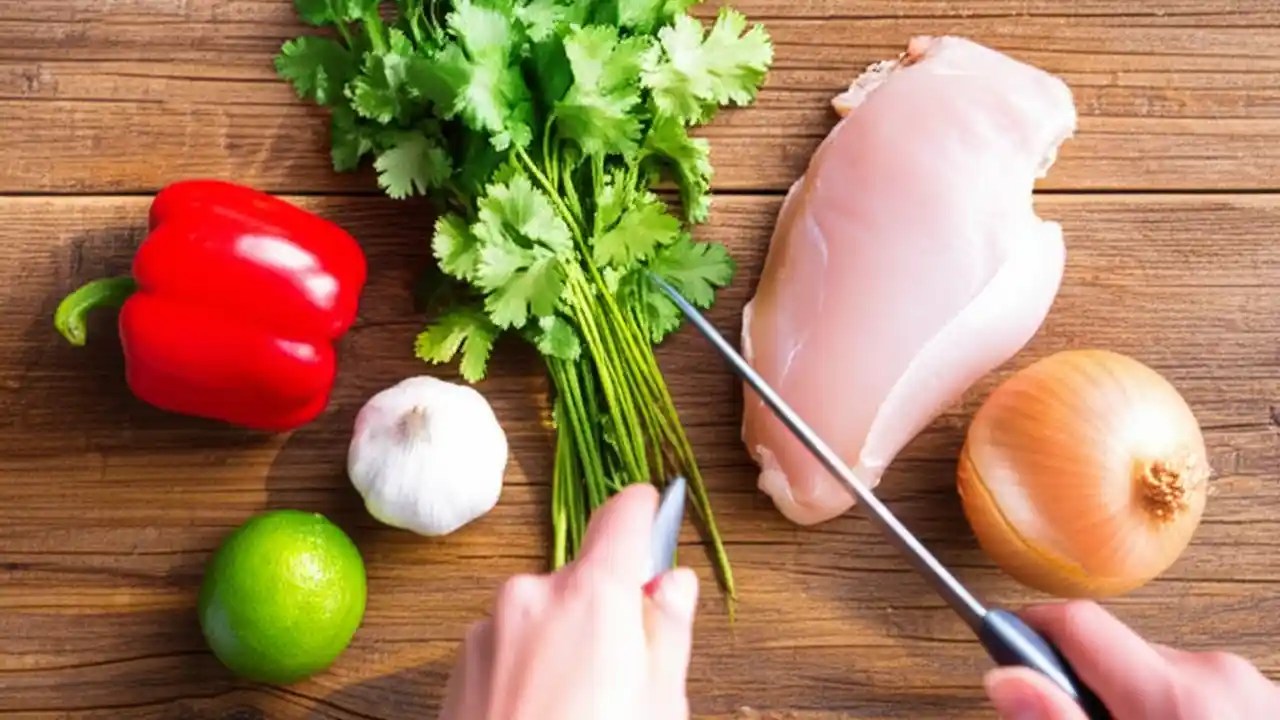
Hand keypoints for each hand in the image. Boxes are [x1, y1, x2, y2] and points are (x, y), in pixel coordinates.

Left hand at [439, 484, 699, 719]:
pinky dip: (528, 669)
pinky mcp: (460, 663)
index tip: (656, 519)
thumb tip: (673, 583)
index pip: (624, 514)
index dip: (647, 514)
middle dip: (608, 611)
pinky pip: (509, 645)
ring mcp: (489, 628)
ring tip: (578, 711)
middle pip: (585, 577)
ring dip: (564, 644)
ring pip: (545, 615)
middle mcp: (534, 594)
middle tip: (627, 675)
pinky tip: (539, 718)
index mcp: (592, 593)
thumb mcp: (660, 703)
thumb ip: (669, 631)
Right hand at [984, 600, 1279, 718]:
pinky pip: (1207, 691)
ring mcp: (1257, 688)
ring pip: (1162, 674)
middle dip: (1092, 687)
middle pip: (1117, 651)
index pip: (1075, 621)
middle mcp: (1218, 675)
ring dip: (1139, 703)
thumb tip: (1005, 679)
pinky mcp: (1272, 700)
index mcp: (1174, 695)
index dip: (1029, 632)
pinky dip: (1184, 713)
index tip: (1008, 656)